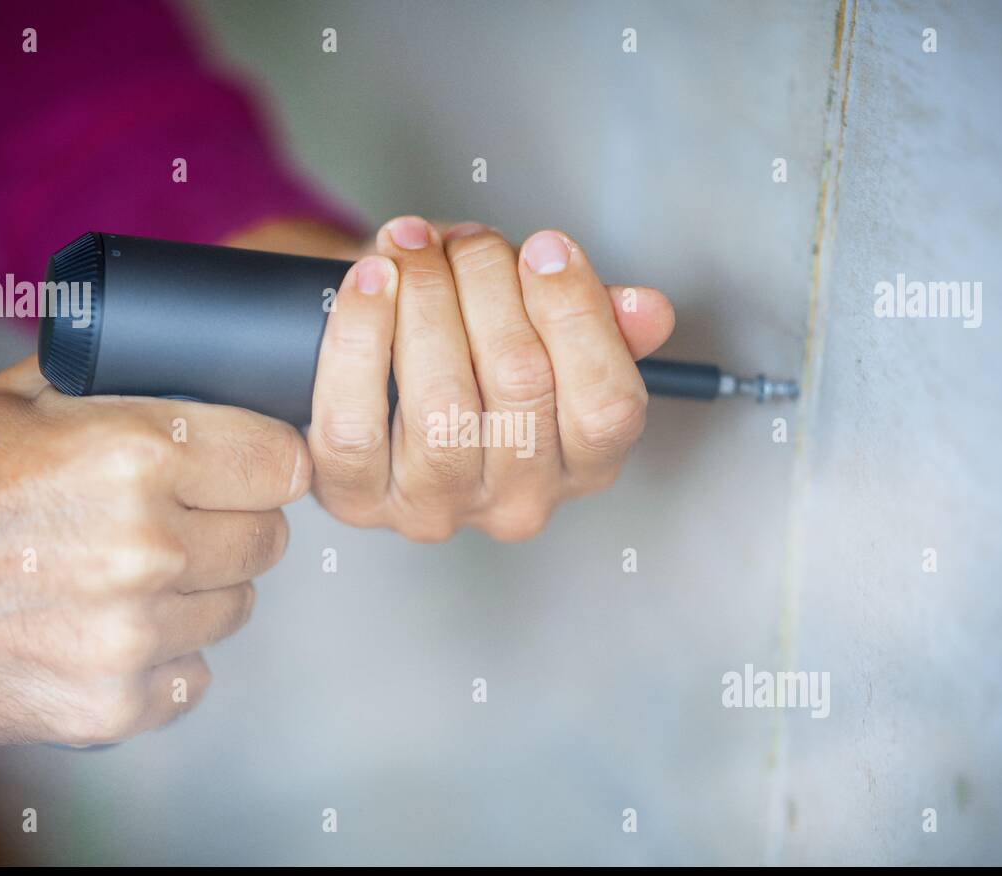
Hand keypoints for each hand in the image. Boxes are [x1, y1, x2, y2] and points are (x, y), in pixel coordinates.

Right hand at [0, 358, 308, 743]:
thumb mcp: (33, 393)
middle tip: (179, 519)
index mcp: (138, 454)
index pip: (285, 465)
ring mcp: (131, 635)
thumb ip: (134, 383)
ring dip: (199, 591)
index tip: (253, 470)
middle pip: (268, 539)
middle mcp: (147, 547)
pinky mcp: (111, 707)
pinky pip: (193, 676)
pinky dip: (165, 658)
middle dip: (232, 524)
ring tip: (129, 575)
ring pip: (235, 608)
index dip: (268, 464)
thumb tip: (214, 373)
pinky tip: (113, 629)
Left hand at [308, 216, 674, 541]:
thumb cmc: (474, 351)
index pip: (607, 407)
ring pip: (442, 404)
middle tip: (468, 242)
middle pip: (520, 382)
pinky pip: (354, 422)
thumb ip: (602, 322)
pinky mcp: (357, 499)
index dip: (578, 313)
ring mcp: (437, 507)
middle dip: (489, 283)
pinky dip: (360, 335)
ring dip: (427, 299)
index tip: (545, 246)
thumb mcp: (548, 329)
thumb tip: (647, 310)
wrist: (380, 380)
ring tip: (415, 249)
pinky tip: (371, 281)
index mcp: (584, 466)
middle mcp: (518, 501)